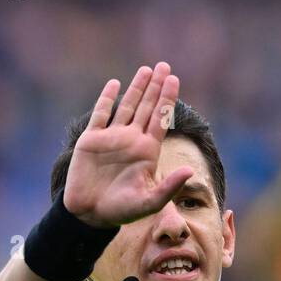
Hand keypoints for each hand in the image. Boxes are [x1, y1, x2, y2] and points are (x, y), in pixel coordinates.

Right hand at [62, 62, 194, 228]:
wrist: (90, 214)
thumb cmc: (122, 211)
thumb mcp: (150, 202)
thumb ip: (169, 186)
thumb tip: (190, 171)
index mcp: (147, 152)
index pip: (160, 120)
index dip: (167, 99)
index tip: (174, 79)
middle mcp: (131, 141)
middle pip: (147, 107)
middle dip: (155, 86)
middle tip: (164, 66)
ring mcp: (111, 138)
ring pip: (126, 106)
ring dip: (136, 88)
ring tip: (146, 69)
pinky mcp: (91, 140)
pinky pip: (101, 114)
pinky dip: (107, 98)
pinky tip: (114, 83)